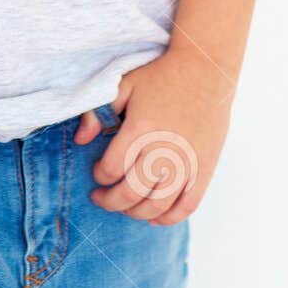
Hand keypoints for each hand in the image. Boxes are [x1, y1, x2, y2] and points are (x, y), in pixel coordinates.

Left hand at [74, 55, 232, 224]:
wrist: (206, 69)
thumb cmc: (162, 76)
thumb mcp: (124, 85)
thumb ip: (98, 112)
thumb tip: (80, 140)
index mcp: (141, 128)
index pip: (111, 169)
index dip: (99, 176)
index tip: (98, 171)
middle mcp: (164, 149)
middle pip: (131, 193)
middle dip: (110, 201)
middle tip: (102, 197)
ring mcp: (187, 161)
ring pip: (157, 205)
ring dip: (135, 213)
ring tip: (125, 206)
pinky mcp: (205, 168)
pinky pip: (187, 205)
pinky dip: (169, 218)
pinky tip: (154, 216)